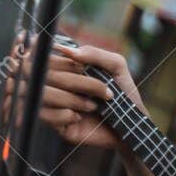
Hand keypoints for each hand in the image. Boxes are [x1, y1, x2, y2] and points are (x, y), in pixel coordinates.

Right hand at [32, 41, 147, 151]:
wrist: (132, 124)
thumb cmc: (124, 92)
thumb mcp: (116, 67)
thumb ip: (95, 54)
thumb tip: (66, 50)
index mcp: (67, 68)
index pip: (48, 58)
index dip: (67, 63)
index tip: (87, 71)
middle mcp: (55, 84)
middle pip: (46, 75)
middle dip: (78, 83)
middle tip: (102, 92)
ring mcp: (53, 104)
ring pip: (44, 95)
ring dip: (71, 100)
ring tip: (93, 106)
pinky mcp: (55, 125)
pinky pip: (45, 115)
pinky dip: (64, 115)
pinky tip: (79, 117)